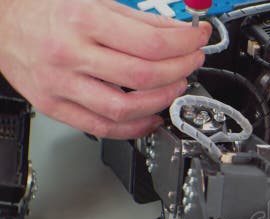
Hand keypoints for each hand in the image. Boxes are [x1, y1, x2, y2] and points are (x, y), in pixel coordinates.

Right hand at [0, 0, 210, 138]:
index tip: (198, 41)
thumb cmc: (44, 9)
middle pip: (143, 76)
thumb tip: (179, 32)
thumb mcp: (94, 1)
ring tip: (175, 88)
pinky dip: (134, 128)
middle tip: (192, 63)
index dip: (184, 45)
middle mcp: (70, 54)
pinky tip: (151, 118)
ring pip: (125, 108)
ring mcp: (61, 84)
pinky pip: (102, 128)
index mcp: (83, 20)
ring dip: (162, 101)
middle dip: (180, 71)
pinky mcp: (54, 106)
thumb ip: (140, 19)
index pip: (151, 43)